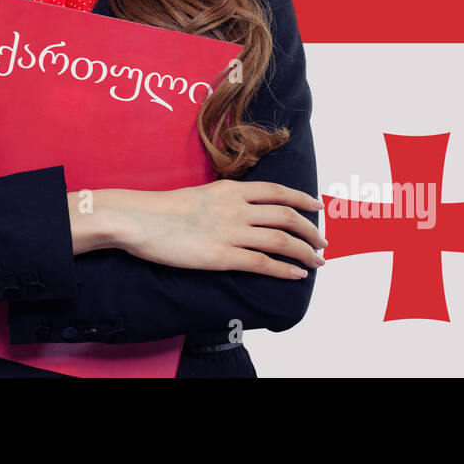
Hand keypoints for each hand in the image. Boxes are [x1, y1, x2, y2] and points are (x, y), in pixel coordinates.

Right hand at [105, 180, 326, 279]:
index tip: (317, 206)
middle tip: (323, 241)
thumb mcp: (200, 193)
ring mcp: (232, 232)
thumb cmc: (161, 208)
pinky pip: (263, 263)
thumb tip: (238, 208)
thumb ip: (223, 200)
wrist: (140, 218)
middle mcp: (237, 208)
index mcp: (231, 189)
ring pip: (282, 240)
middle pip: (287, 216)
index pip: (278, 191)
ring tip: (318, 261)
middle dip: (310, 230)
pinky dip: (285, 269)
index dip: (302, 199)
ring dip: (305, 251)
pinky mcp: (223, 256)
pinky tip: (298, 275)